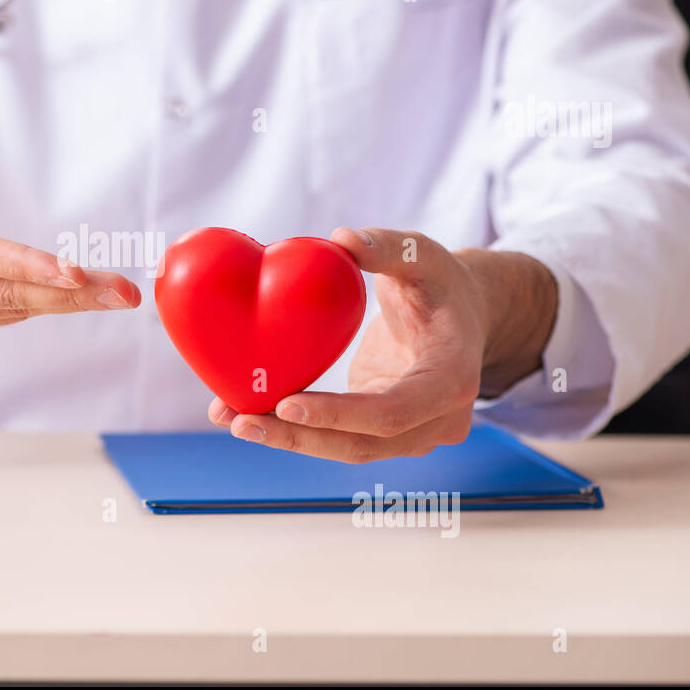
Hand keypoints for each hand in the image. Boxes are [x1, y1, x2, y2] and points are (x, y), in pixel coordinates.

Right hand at [0, 131, 140, 335]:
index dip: (27, 265)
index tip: (75, 271)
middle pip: (6, 293)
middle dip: (71, 294)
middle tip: (125, 292)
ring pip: (13, 307)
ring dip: (69, 302)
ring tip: (119, 293)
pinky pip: (4, 311)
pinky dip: (44, 303)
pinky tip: (79, 295)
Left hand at [209, 227, 557, 461]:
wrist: (461, 317)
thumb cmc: (440, 282)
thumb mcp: (423, 255)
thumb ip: (387, 247)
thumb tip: (342, 239)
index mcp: (453, 379)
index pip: (395, 411)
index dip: (341, 415)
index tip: (286, 405)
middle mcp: (436, 421)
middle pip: (363, 444)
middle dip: (299, 437)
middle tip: (240, 421)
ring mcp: (409, 434)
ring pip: (345, 449)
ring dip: (285, 438)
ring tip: (228, 418)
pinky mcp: (379, 433)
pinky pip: (334, 436)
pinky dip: (290, 429)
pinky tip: (239, 412)